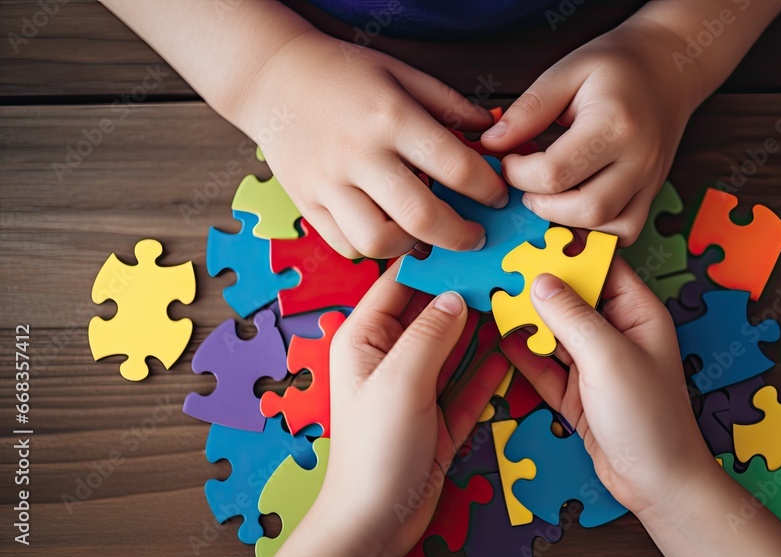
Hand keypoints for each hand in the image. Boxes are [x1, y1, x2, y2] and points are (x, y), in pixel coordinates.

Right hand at [236, 32, 507, 258]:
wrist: (272, 77)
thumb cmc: (342, 74)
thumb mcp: (400, 72)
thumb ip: (448, 103)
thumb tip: (490, 130)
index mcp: (391, 118)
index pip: (455, 167)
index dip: (488, 189)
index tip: (498, 197)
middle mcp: (360, 155)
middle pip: (422, 217)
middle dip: (460, 235)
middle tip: (474, 236)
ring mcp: (329, 183)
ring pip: (379, 241)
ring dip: (413, 246)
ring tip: (426, 235)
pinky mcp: (306, 202)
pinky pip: (346, 244)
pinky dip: (374, 248)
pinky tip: (388, 231)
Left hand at [277, 262, 507, 556]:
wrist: (377, 521)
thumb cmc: (373, 454)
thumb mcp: (401, 381)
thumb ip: (430, 333)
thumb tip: (457, 296)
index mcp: (364, 339)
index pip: (399, 284)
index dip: (432, 262)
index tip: (466, 243)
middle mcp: (390, 358)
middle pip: (432, 312)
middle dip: (465, 293)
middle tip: (503, 269)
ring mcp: (417, 387)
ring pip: (455, 346)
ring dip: (482, 328)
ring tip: (515, 300)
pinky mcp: (440, 416)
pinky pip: (470, 381)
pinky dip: (490, 367)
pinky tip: (513, 347)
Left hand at [480, 19, 697, 244]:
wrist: (669, 67)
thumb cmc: (617, 66)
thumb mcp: (567, 72)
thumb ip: (529, 110)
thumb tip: (492, 143)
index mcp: (615, 124)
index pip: (556, 173)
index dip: (519, 174)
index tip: (509, 159)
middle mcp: (639, 159)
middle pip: (586, 210)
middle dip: (542, 204)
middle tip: (526, 182)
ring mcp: (650, 181)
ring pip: (609, 230)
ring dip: (569, 222)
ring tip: (550, 195)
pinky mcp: (652, 193)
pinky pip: (626, 232)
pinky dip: (597, 232)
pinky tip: (574, 208)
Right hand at [500, 257, 716, 514]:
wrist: (655, 484)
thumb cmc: (649, 418)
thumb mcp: (607, 358)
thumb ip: (572, 317)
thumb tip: (540, 281)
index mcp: (637, 313)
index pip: (601, 266)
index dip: (569, 252)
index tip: (531, 239)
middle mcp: (616, 333)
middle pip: (572, 298)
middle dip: (539, 287)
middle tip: (501, 271)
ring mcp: (595, 364)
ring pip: (554, 331)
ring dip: (527, 321)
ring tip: (492, 301)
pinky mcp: (578, 392)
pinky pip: (545, 366)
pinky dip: (525, 355)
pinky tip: (501, 340)